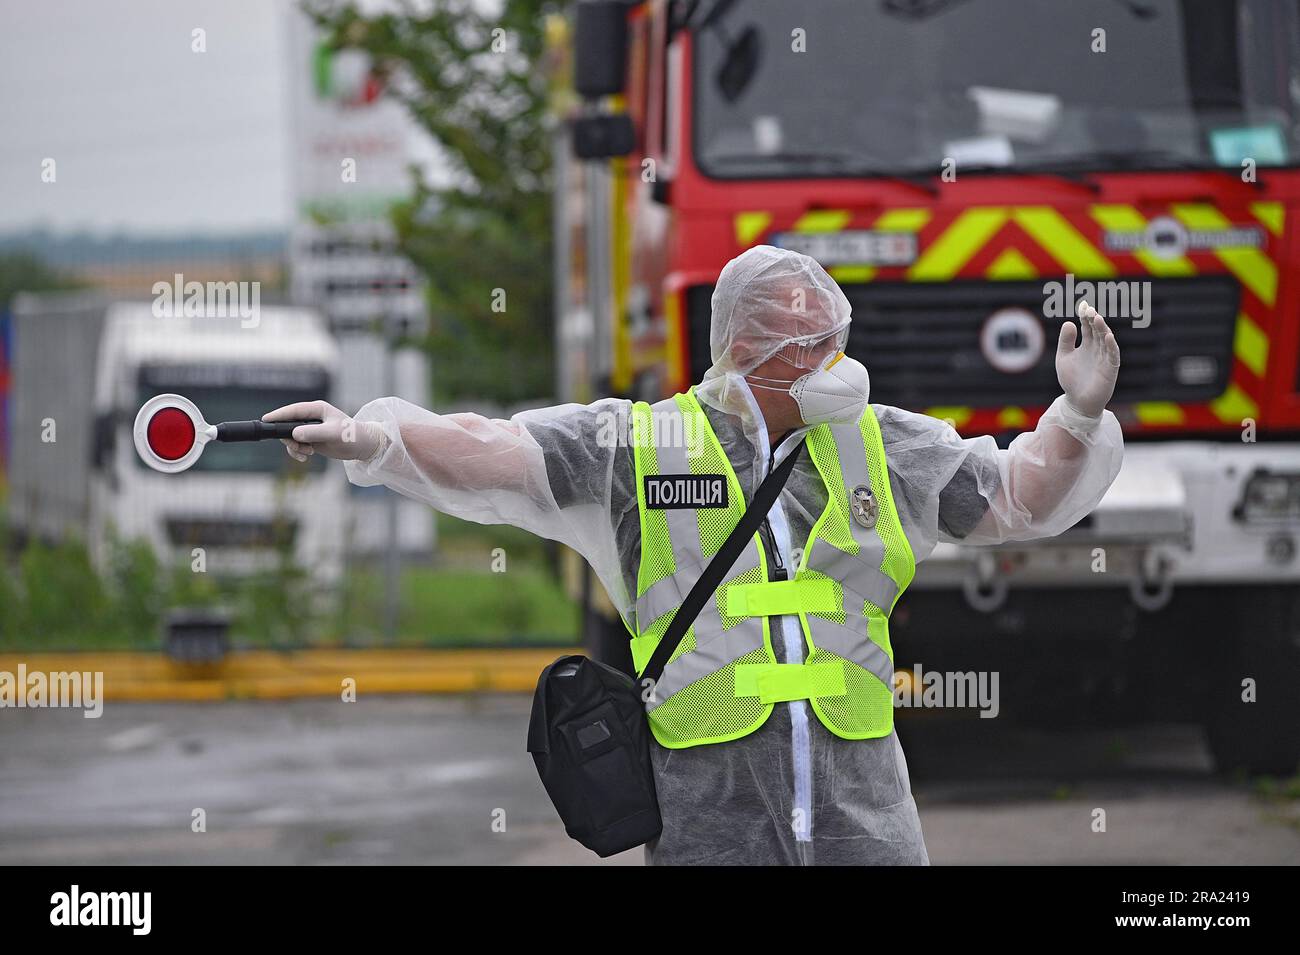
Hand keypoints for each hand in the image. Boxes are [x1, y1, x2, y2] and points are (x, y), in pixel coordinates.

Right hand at [262, 400, 382, 461]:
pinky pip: (297, 445)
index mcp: (317, 409)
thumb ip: (313, 433)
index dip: (279, 414)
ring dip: (295, 447)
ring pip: (291, 437)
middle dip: (289, 437)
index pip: (293, 410)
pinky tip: (307, 457)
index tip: (266, 420)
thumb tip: (294, 434)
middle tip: (297, 447)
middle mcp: (312, 417)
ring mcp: (311, 429)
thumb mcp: (333, 434)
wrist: (363, 447)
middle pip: (288, 424)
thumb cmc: (352, 435)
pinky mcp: (312, 440)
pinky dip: (298, 452)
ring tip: (308, 453)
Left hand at [1056, 300, 1120, 417]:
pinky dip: (1111, 346)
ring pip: (1106, 340)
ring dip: (1102, 329)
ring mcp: (1105, 358)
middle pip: (1097, 330)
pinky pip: (1113, 356)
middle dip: (1094, 320)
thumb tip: (1068, 322)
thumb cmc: (1071, 380)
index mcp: (1087, 345)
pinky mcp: (1110, 369)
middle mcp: (1098, 349)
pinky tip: (1108, 337)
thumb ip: (1065, 342)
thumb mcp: (1063, 358)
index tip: (1083, 305)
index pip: (1087, 327)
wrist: (1077, 402)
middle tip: (1089, 310)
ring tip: (1097, 319)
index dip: (1085, 316)